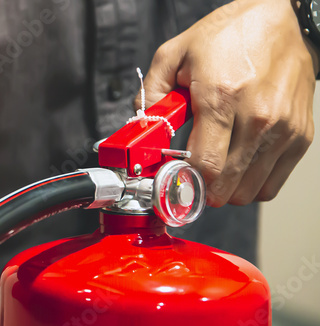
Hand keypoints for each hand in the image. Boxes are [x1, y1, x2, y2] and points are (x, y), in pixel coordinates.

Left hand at [138, 0, 316, 205]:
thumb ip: (150, 95)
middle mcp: (257, 117)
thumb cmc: (230, 35)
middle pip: (227, 186)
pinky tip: (238, 166)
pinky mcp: (301, 135)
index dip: (184, 180)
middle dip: (202, 188)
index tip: (173, 178)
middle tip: (190, 175)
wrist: (279, 19)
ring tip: (216, 167)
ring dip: (227, 189)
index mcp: (221, 98)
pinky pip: (273, 184)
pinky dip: (253, 184)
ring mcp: (283, 129)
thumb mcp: (174, 54)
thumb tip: (140, 128)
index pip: (204, 166)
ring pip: (249, 191)